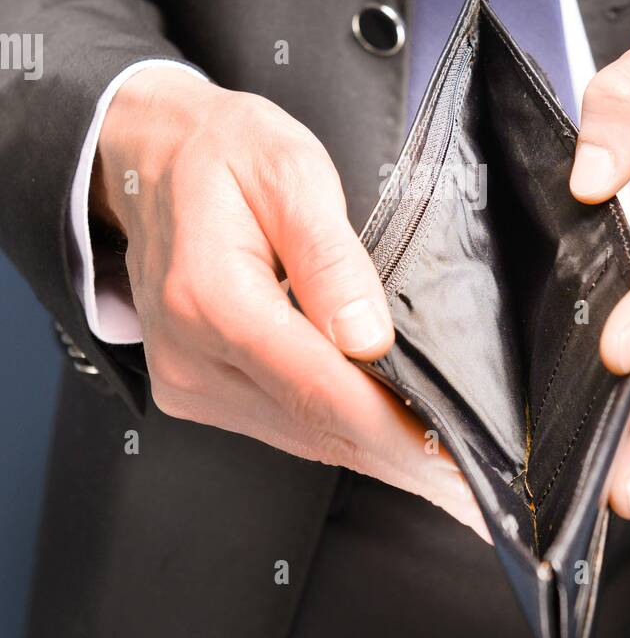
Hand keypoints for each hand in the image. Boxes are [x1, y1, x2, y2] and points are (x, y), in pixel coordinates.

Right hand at [92, 66, 487, 539]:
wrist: (149, 157)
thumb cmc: (224, 153)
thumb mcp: (289, 171)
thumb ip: (330, 257)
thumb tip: (369, 338)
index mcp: (211, 298)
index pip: (318, 388)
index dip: (394, 433)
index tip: (454, 463)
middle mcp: (191, 355)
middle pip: (315, 427)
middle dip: (400, 458)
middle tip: (472, 484)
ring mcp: (188, 380)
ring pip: (302, 438)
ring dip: (376, 454)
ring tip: (447, 468)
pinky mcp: (195, 390)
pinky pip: (282, 426)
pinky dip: (340, 434)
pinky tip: (390, 438)